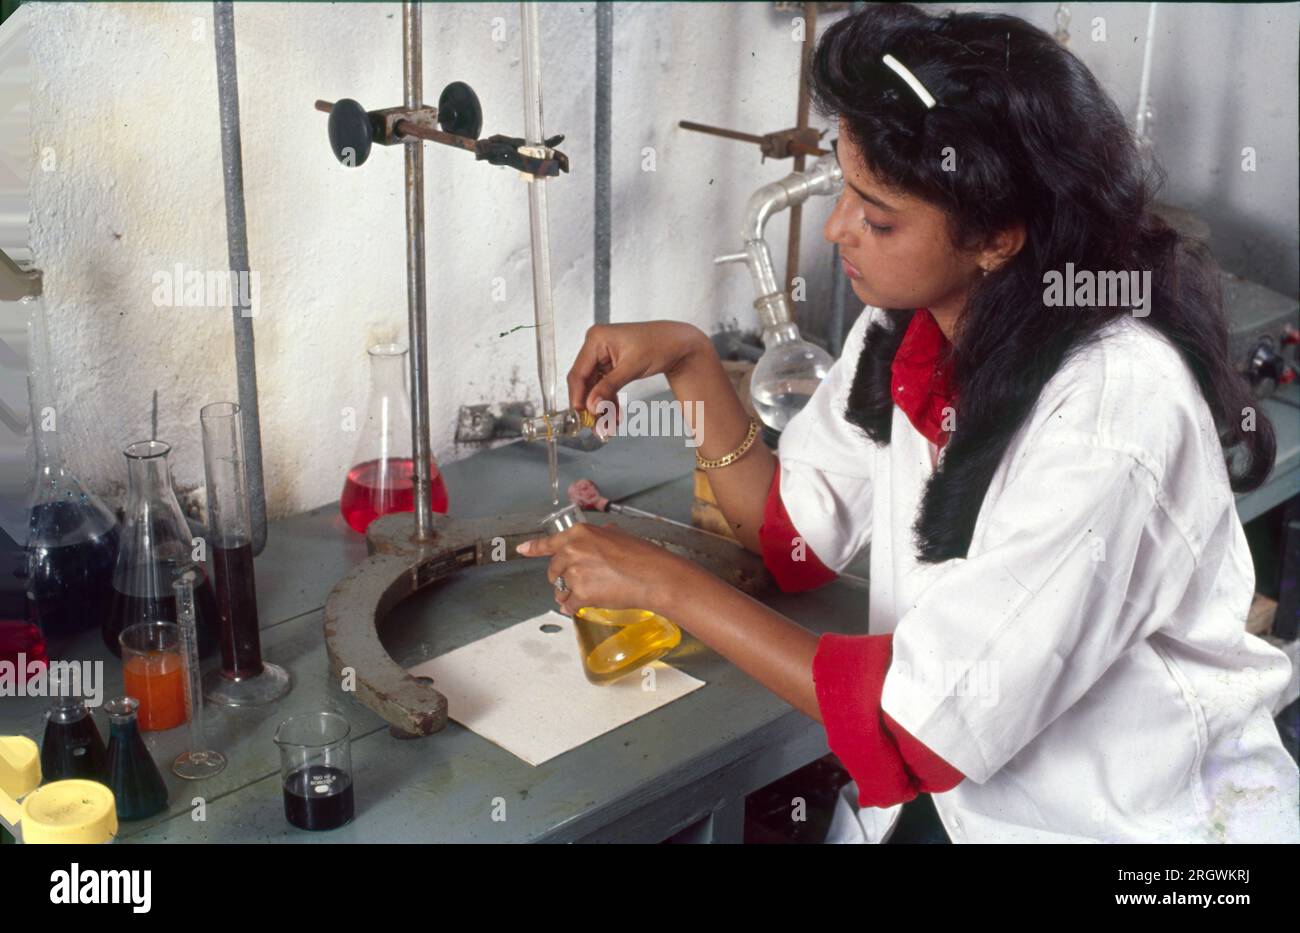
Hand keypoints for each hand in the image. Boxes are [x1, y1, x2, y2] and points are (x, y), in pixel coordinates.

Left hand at [515, 522, 691, 617]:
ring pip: (561, 589)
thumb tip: (602, 535)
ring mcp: (575, 572)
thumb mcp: (618, 535)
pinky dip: (575, 608)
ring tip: (591, 593)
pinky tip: (586, 605)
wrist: (654, 576)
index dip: (533, 547)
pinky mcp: (581, 593)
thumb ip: (601, 536)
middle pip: (554, 570)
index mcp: (580, 533)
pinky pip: (569, 605)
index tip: (522, 550)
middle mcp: (573, 550)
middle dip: (562, 578)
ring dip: (571, 595)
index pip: (549, 542)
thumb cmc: (642, 556)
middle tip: (580, 582)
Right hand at [567, 322, 709, 423]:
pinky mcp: (610, 365)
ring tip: (609, 425)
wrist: (677, 344)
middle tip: (596, 425)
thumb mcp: (632, 368)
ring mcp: (602, 356)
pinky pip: (604, 387)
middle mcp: (596, 345)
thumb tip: (592, 405)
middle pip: (584, 382)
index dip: (577, 396)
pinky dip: (610, 401)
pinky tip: (616, 415)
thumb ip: (609, 387)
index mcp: (596, 338)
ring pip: (594, 387)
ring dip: (602, 407)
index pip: (578, 372)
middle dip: (592, 405)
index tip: (580, 414)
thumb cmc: (659, 345)